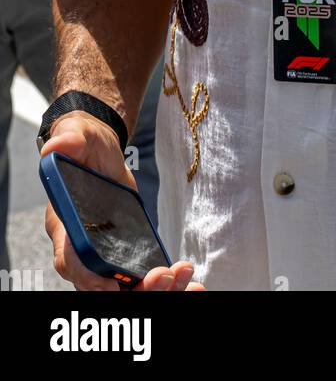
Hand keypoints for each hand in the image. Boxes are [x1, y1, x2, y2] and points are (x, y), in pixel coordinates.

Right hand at [41, 113, 202, 291]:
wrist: (99, 152)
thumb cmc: (86, 145)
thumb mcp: (79, 135)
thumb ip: (70, 139)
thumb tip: (54, 147)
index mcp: (65, 226)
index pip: (70, 260)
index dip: (87, 275)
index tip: (110, 282)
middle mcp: (81, 249)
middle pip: (97, 285)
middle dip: (128, 288)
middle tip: (160, 277)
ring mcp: (103, 255)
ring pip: (122, 289)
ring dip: (152, 289)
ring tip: (182, 275)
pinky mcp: (123, 253)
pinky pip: (139, 281)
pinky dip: (165, 286)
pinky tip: (192, 283)